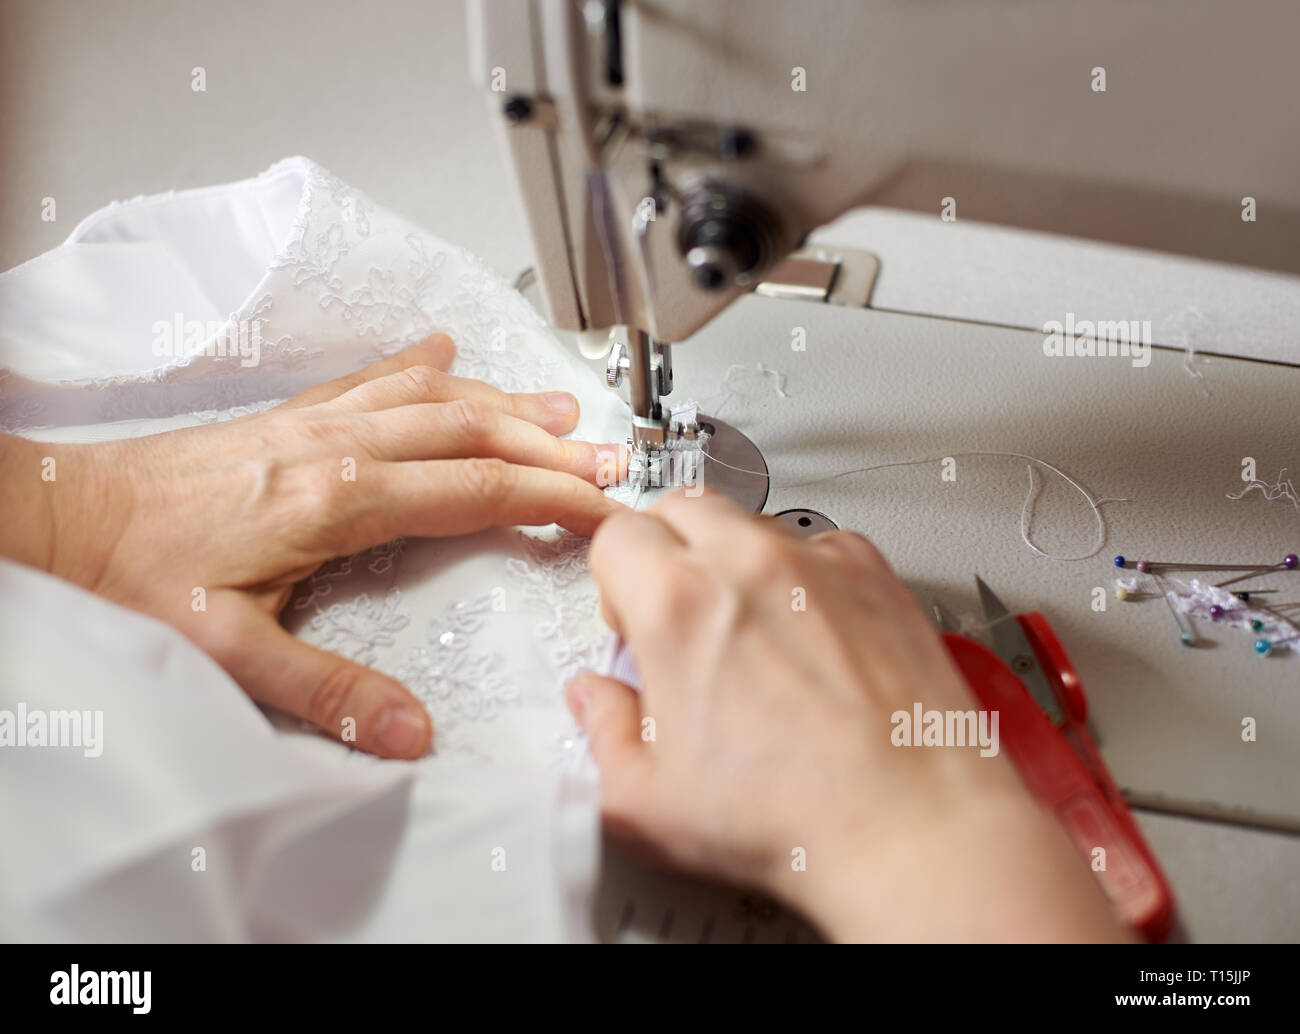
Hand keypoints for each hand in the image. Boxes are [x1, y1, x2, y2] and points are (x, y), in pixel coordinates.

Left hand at [2, 335, 624, 757]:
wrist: (64, 515)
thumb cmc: (138, 574)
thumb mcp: (231, 648)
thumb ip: (327, 688)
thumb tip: (407, 730)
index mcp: (339, 499)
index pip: (476, 489)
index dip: (550, 499)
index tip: (602, 510)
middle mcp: (339, 444)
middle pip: (473, 432)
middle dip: (551, 449)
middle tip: (607, 465)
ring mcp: (318, 419)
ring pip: (436, 397)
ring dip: (506, 403)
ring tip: (561, 414)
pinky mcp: (293, 413)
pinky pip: (377, 377)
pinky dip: (424, 365)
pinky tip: (446, 350)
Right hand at [566, 490, 1126, 941]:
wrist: (909, 825)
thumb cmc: (795, 816)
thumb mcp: (647, 802)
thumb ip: (601, 736)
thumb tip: (595, 702)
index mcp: (677, 605)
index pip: (617, 534)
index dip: (612, 579)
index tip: (627, 617)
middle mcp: (747, 565)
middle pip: (681, 507)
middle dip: (666, 552)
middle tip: (677, 612)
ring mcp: (817, 562)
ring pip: (750, 521)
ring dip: (733, 559)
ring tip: (746, 629)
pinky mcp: (874, 574)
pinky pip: (820, 543)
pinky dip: (802, 572)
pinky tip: (807, 632)